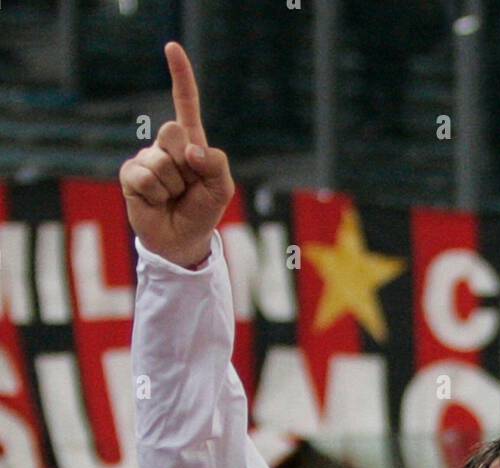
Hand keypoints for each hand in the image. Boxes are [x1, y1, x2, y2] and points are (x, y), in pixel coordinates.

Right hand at [119, 41, 234, 267]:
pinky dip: (155, 193)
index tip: (171, 47)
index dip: (180, 75)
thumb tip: (189, 151)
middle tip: (186, 185)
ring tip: (172, 197)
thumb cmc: (202, 211)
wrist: (182, 240)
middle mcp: (166, 146)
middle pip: (172, 131)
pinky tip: (155, 201)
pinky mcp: (130, 175)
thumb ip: (215, 163)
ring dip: (172, 185)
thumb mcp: (222, 188)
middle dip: (185, 164)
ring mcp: (146, 158)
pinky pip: (145, 177)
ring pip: (160, 161)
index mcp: (191, 142)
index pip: (185, 103)